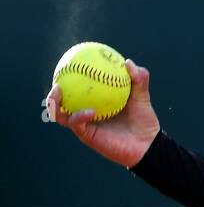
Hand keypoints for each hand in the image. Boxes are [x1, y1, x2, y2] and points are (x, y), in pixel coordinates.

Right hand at [46, 59, 160, 168]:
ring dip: (54, 102)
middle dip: (53, 90)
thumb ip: (138, 79)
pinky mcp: (88, 136)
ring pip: (61, 113)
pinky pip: (77, 124)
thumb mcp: (142, 97)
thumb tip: (128, 62)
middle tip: (56, 78)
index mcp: (94, 102)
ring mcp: (85, 125)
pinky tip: (90, 111)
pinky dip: (79, 116)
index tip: (66, 63)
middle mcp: (86, 113)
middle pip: (60, 101)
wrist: (149, 144)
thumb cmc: (144, 121)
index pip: (76, 89)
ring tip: (58, 90)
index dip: (67, 77)